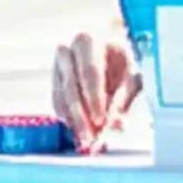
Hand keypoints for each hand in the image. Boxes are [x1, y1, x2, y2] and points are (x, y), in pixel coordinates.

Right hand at [52, 32, 142, 153]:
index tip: (101, 120)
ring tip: (88, 141)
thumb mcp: (129, 71)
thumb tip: (116, 124)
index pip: (89, 72)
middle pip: (71, 88)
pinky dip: (68, 119)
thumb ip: (124, 96)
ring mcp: (55, 66)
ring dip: (74, 122)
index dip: (95, 98)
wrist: (103, 44)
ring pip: (61, 98)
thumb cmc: (119, 57)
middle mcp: (66, 50)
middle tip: (91, 138)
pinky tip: (80, 132)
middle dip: (81, 116)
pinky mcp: (52, 81)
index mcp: (87, 41)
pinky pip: (56, 104)